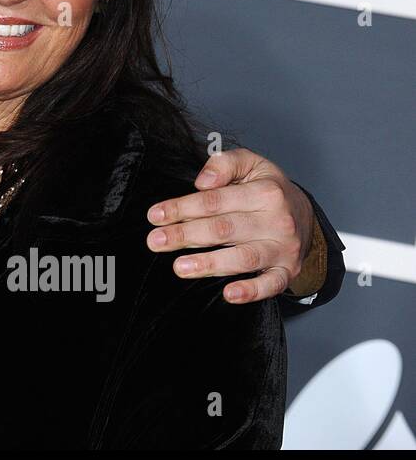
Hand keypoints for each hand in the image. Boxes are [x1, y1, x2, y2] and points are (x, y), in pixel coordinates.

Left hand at [145, 148, 317, 303]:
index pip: (216, 201)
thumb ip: (224, 164)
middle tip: (156, 241)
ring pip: (243, 258)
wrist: (304, 214)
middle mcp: (277, 221)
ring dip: (210, 264)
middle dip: (186, 235)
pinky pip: (272, 284)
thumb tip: (202, 181)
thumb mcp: (251, 164)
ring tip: (180, 267)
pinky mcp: (288, 270)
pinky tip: (229, 294)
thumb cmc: (268, 190)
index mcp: (266, 192)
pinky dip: (252, 291)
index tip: (155, 216)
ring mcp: (283, 248)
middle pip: (224, 229)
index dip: (183, 208)